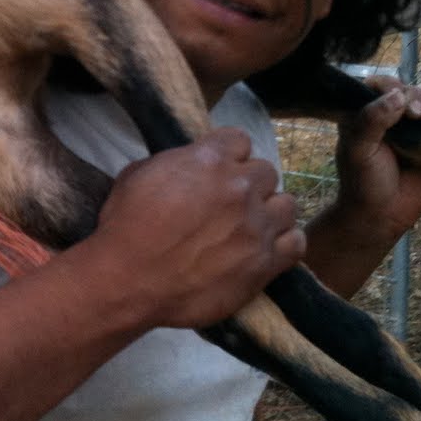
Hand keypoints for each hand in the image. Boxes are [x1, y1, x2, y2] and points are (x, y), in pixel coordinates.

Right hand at [88, 127, 304, 327]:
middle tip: (230, 203)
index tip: (218, 170)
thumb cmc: (124, 227)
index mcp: (210, 160)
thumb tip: (187, 165)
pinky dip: (285, 242)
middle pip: (266, 172)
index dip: (229, 155)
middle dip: (250, 184)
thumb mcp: (138, 174)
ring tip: (251, 227)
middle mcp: (240, 188)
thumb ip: (174, 163)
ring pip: (287, 205)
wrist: (128, 280)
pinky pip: (296, 243)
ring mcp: (256, 226)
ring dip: (270, 212)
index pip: (240, 140)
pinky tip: (268, 247)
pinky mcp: (264, 262)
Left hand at [335, 77, 420, 236]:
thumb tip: (397, 95)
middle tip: (416, 115)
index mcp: (366, 114)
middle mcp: (392, 118)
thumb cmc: (364, 182)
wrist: (383, 215)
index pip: (378, 85)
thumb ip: (372, 120)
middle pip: (410, 91)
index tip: (397, 98)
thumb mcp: (358, 150)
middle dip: (417, 98)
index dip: (390, 86)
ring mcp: (416, 130)